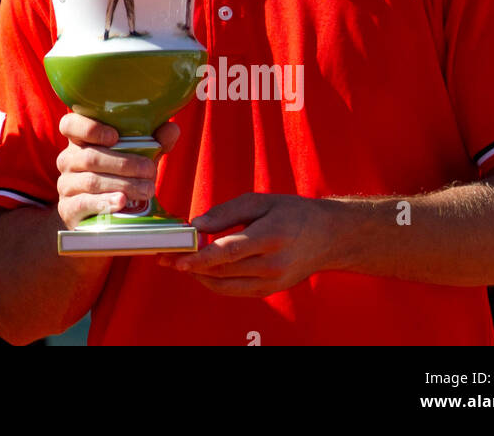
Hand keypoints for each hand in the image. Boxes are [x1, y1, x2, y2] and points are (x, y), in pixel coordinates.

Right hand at [55, 112, 178, 230]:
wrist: (103, 216)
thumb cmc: (120, 177)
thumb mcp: (137, 157)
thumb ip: (153, 141)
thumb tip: (171, 128)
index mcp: (79, 140)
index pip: (69, 124)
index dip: (89, 127)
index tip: (115, 136)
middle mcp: (68, 160)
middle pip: (89, 157)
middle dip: (123, 163)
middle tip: (150, 170)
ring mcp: (65, 185)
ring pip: (90, 181)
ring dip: (122, 184)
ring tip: (146, 190)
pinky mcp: (67, 209)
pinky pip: (82, 203)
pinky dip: (103, 202)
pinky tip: (121, 202)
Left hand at [165, 192, 338, 295]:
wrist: (328, 237)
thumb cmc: (292, 212)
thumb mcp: (260, 201)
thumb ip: (226, 213)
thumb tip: (196, 225)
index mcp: (271, 237)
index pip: (228, 252)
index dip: (200, 257)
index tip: (177, 258)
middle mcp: (272, 265)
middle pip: (222, 271)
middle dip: (190, 265)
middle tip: (165, 256)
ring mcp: (272, 283)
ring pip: (225, 286)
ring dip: (198, 276)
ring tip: (179, 262)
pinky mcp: (270, 291)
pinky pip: (234, 291)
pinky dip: (214, 282)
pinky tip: (201, 269)